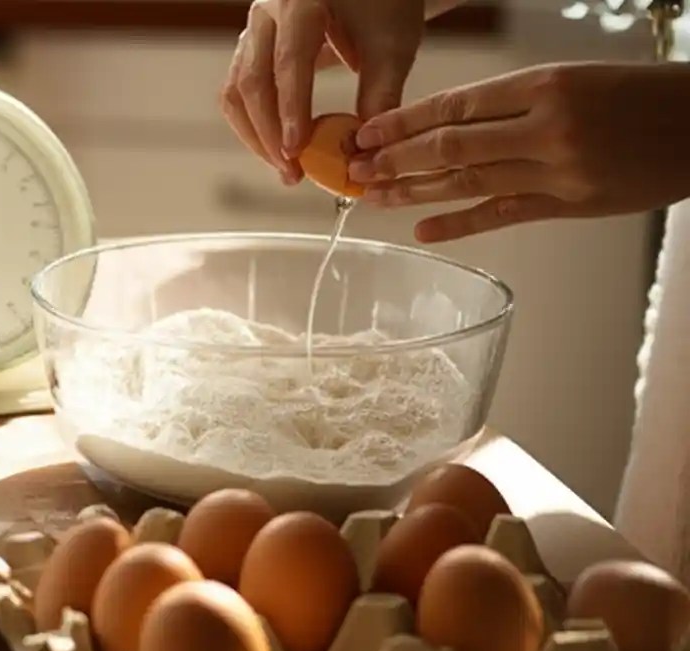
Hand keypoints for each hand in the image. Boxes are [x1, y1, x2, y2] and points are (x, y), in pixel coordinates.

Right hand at [221, 0, 434, 183]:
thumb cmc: (384, 7)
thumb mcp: (391, 47)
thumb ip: (379, 96)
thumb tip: (362, 152)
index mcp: (302, 0)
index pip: (288, 62)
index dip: (290, 110)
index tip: (295, 151)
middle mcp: (267, 11)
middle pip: (252, 80)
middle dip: (268, 134)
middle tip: (291, 172)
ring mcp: (253, 30)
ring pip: (236, 91)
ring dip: (255, 136)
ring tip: (284, 167)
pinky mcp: (250, 48)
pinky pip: (238, 92)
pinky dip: (254, 125)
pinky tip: (278, 149)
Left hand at [350, 62, 689, 242]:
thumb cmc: (636, 96)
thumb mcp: (571, 80)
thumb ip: (510, 104)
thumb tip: (442, 125)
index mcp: (542, 85)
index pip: (454, 106)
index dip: (403, 122)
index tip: (366, 132)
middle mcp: (545, 128)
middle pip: (450, 146)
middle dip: (395, 160)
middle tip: (354, 170)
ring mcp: (557, 171)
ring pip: (468, 183)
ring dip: (413, 192)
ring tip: (371, 198)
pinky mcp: (571, 206)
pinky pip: (502, 216)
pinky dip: (458, 223)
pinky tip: (421, 230)